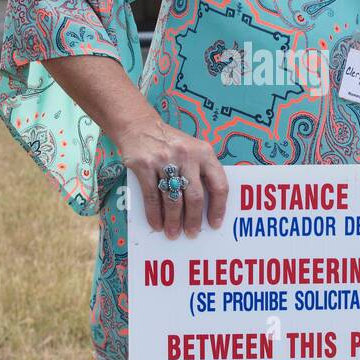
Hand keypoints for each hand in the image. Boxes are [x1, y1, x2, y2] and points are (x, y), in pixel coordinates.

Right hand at [112, 114, 227, 238]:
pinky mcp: (144, 165)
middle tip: (192, 234)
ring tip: (173, 233)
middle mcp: (187, 155)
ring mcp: (164, 160)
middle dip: (194, 220)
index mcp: (204, 153)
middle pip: (195, 196)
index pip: (219, 184)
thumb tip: (205, 209)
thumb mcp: (193, 150)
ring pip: (173, 199)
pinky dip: (154, 214)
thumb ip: (201, 172)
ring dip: (173, 221)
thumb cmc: (171, 144)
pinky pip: (151, 196)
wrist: (139, 126)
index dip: (218, 208)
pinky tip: (157, 224)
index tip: (215, 224)